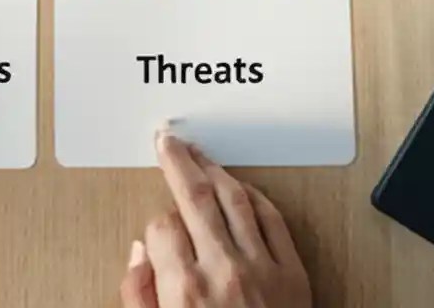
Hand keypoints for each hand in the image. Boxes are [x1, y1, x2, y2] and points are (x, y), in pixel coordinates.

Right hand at [120, 133, 312, 307]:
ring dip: (215, 169)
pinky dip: (256, 198)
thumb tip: (139, 255)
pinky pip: (274, 221)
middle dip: (177, 161)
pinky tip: (242, 189)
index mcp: (183, 289)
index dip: (154, 223)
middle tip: (168, 141)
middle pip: (195, 195)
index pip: (160, 226)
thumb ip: (139, 297)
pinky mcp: (294, 277)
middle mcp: (223, 270)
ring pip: (236, 199)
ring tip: (200, 154)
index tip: (156, 231)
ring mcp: (262, 270)